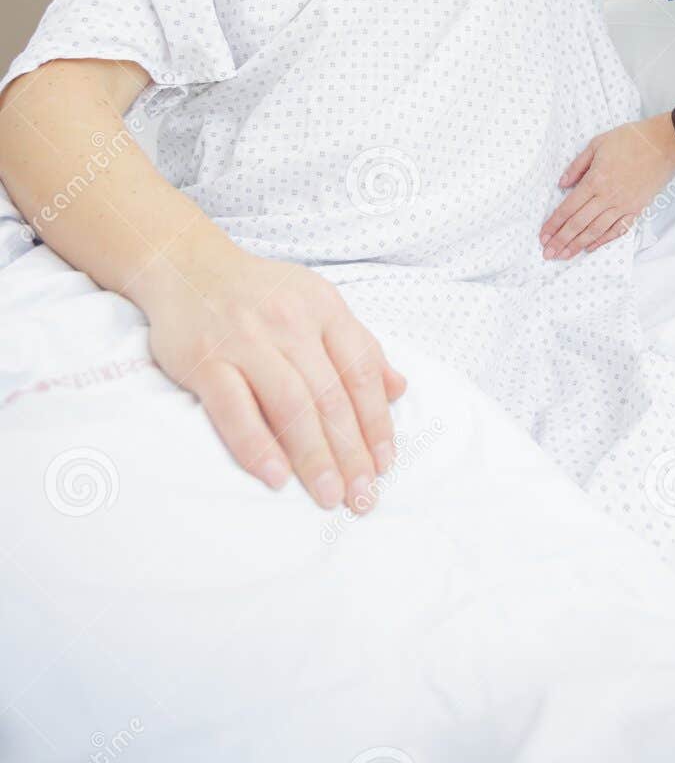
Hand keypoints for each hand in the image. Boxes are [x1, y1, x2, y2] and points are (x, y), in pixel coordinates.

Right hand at [142, 246, 406, 512]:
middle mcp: (289, 322)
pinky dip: (257, 445)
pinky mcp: (205, 360)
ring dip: (314, 457)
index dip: (377, 421)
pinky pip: (235, 410)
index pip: (362, 370)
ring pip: (291, 405)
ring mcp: (245, 340)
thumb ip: (358, 345)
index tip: (385, 463)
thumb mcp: (318, 303)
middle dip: (351, 452)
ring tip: (329, 496)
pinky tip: (277, 476)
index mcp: (324, 307)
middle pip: (331, 396)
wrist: (187, 266)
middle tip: (363, 496)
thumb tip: (399, 389)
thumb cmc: (261, 293)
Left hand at [539, 115, 674, 259]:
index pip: (568, 208)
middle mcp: (608, 197)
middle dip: (561, 240)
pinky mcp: (637, 209)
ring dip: (578, 245)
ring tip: (564, 256)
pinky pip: (618, 229)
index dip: (553, 224)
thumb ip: (577, 166)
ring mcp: (624, 205)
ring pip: (597, 231)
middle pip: (579, 224)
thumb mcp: (597, 144)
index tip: (543, 236)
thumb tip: (561, 184)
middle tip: (548, 253)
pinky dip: (604, 240)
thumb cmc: (630, 139)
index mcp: (595, 180)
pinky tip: (592, 247)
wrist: (663, 143)